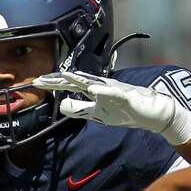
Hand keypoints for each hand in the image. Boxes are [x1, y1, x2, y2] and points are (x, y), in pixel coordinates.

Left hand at [33, 71, 190, 143]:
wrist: (153, 112)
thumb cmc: (126, 110)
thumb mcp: (99, 114)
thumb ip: (82, 109)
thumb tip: (62, 106)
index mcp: (94, 92)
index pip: (70, 87)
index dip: (54, 85)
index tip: (37, 83)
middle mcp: (101, 87)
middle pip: (76, 82)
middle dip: (59, 81)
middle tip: (40, 80)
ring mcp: (114, 91)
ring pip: (93, 83)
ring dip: (79, 80)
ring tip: (63, 77)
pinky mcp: (126, 96)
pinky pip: (113, 93)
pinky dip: (103, 91)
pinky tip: (93, 90)